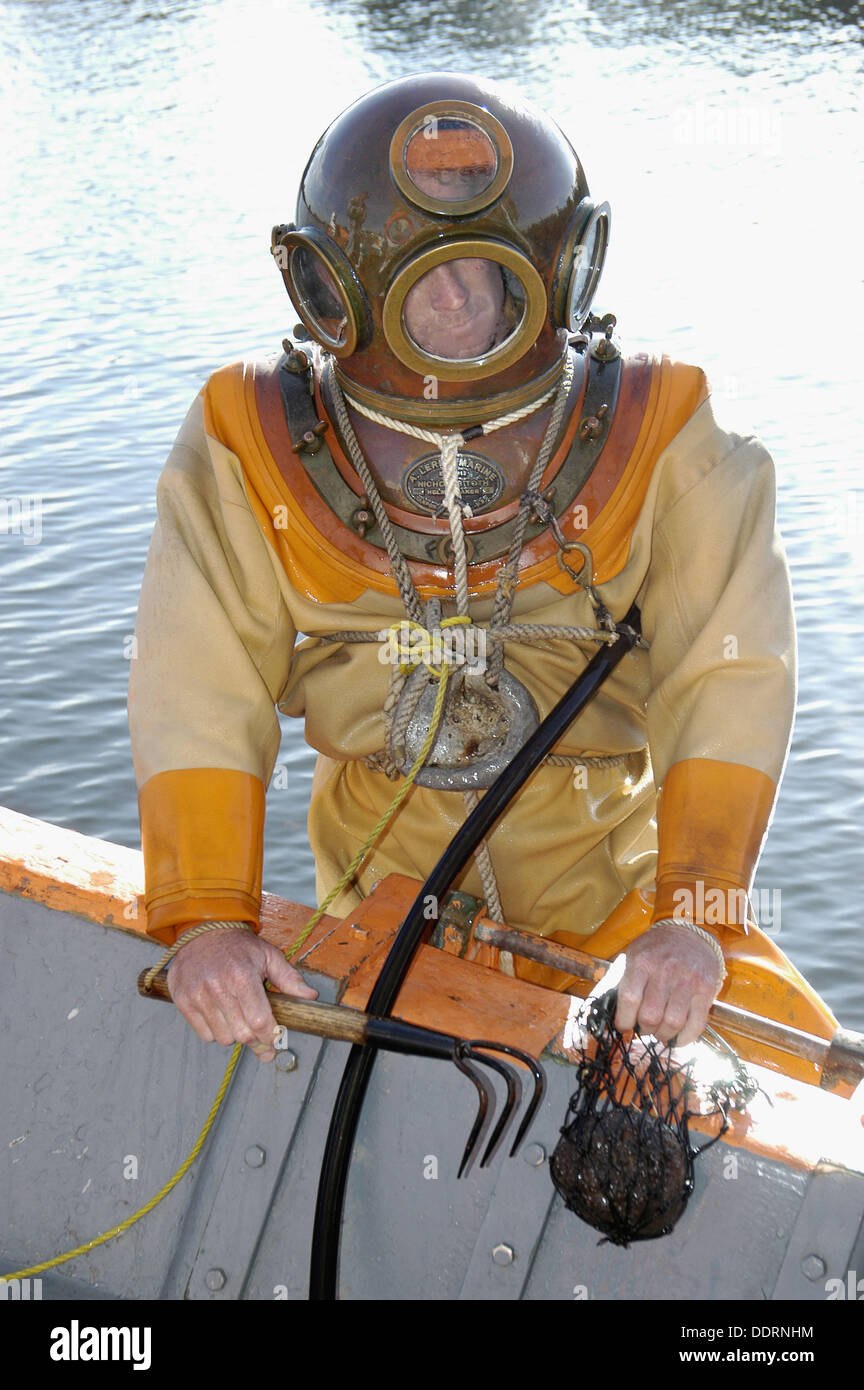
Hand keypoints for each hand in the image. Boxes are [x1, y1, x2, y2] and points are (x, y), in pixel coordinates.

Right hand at [167, 927, 317, 1061]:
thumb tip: (310, 996)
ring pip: (223, 1037)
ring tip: (238, 1019)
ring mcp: (198, 995)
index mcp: (242, 976)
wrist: (202, 933)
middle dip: (255, 1040)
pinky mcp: (183, 1001)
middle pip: (242, 1034)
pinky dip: (215, 1032)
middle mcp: (218, 987)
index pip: (259, 1020)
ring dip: (234, 1034)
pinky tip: (221, 1016)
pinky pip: (204, 1034)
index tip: (275, 1041)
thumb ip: (289, 979)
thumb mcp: (268, 955)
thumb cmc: (238, 946)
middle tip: (261, 1038)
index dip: (270, 1036)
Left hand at [614, 922, 723, 1046]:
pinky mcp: (706, 990)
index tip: (623, 1026)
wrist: (691, 931)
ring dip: (663, 1035)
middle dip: (643, 1030)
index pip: (629, 999)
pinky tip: (677, 1037)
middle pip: (650, 1016)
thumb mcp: (634, 955)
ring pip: (672, 1023)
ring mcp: (688, 980)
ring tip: (659, 1032)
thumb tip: (611, 1015)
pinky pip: (696, 1024)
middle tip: (644, 1028)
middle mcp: (665, 970)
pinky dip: (685, 1038)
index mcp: (642, 961)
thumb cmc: (657, 948)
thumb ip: (622, 981)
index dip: (623, 1020)